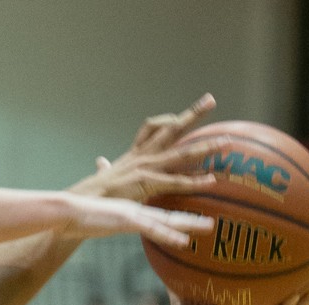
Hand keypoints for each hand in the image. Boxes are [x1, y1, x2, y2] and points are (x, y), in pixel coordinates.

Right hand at [56, 193, 213, 248]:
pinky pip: (153, 229)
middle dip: (192, 219)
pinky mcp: (126, 220)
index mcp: (130, 210)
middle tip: (214, 223)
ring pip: (167, 219)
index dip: (178, 217)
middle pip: (170, 215)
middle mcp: (136, 209)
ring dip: (190, 224)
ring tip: (210, 227)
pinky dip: (169, 235)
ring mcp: (133, 214)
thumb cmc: (77, 216)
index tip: (194, 220)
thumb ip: (103, 216)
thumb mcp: (95, 216)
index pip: (159, 214)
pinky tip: (183, 241)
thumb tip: (101, 215)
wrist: (66, 210)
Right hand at [71, 93, 225, 201]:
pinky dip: (194, 181)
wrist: (82, 201)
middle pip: (171, 128)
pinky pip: (176, 181)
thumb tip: (100, 163)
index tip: (181, 114)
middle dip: (192, 113)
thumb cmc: (92, 192)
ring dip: (205, 147)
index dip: (168, 119)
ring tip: (226, 143)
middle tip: (210, 99)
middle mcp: (142, 155)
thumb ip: (105, 167)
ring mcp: (146, 168)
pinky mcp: (146, 183)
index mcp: (134, 153)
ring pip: (181, 153)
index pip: (152, 127)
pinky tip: (210, 180)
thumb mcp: (103, 174)